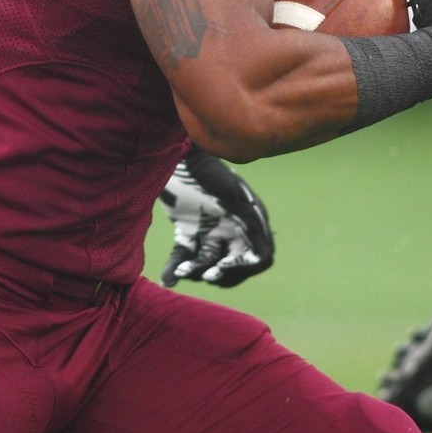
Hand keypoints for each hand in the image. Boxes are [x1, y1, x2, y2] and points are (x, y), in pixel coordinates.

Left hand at [159, 145, 273, 287]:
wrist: (180, 154)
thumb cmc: (209, 171)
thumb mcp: (234, 195)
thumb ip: (251, 223)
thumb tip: (264, 258)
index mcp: (249, 220)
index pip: (257, 257)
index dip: (245, 267)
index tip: (226, 266)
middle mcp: (231, 228)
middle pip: (232, 265)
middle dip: (220, 273)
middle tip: (206, 274)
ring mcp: (209, 229)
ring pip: (206, 263)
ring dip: (195, 271)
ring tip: (181, 271)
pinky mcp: (186, 229)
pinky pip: (184, 255)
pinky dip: (175, 268)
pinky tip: (168, 278)